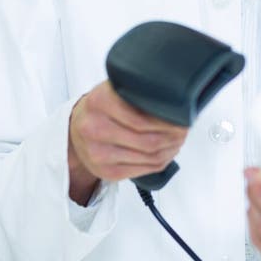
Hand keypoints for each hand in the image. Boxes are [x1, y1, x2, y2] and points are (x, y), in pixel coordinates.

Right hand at [68, 80, 187, 204]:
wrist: (75, 128)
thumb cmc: (101, 106)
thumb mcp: (114, 88)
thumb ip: (137, 91)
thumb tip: (175, 97)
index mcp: (99, 103)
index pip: (142, 119)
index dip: (168, 121)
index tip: (183, 117)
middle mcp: (95, 130)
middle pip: (148, 141)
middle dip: (174, 136)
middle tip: (185, 129)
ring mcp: (98, 155)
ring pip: (149, 158)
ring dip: (171, 149)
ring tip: (178, 139)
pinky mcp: (105, 173)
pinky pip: (144, 170)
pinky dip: (161, 161)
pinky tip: (167, 152)